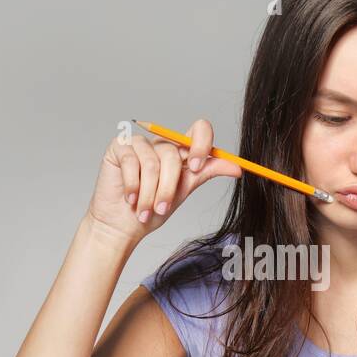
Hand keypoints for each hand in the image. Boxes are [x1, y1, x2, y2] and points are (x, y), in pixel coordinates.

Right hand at [85, 118, 241, 246]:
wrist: (124, 226)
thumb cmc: (153, 210)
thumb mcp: (184, 191)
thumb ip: (206, 173)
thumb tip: (237, 167)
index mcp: (180, 151)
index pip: (199, 129)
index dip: (201, 145)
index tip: (195, 167)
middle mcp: (161, 144)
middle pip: (174, 153)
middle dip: (168, 187)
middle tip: (161, 208)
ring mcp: (139, 144)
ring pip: (152, 164)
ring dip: (149, 193)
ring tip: (144, 210)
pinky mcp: (119, 147)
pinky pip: (131, 163)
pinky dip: (132, 185)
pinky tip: (129, 198)